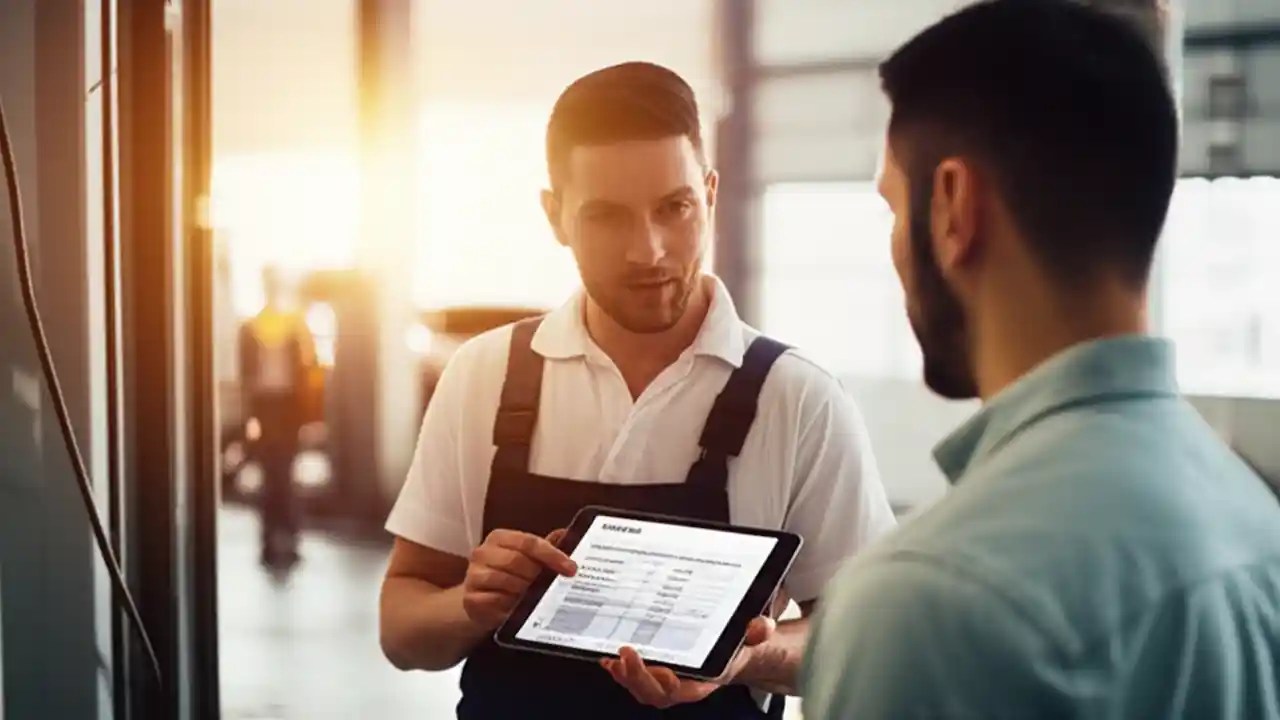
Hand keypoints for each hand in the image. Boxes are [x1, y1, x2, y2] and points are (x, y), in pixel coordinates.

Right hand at [461, 528, 573, 629]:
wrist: (479, 602)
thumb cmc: (507, 576)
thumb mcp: (526, 560)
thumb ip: (544, 548)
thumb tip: (566, 534)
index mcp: (499, 538)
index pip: (528, 542)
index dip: (552, 555)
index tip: (571, 569)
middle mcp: (482, 553)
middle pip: (517, 560)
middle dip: (538, 575)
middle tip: (553, 586)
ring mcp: (473, 575)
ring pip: (506, 581)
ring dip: (525, 591)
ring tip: (536, 597)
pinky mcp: (470, 598)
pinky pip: (496, 601)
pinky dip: (511, 605)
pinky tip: (519, 608)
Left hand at [602, 616, 775, 707]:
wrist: (737, 649)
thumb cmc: (742, 644)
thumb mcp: (755, 635)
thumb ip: (760, 630)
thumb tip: (760, 625)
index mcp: (708, 679)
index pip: (685, 690)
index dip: (670, 685)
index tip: (662, 670)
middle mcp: (684, 684)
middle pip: (656, 693)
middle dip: (637, 678)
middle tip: (625, 654)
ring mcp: (667, 680)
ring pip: (641, 688)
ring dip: (624, 676)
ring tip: (612, 659)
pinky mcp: (655, 670)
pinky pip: (634, 677)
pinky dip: (620, 669)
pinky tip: (607, 656)